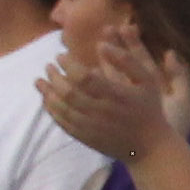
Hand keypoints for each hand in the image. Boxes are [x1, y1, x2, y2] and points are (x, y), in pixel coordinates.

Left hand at [39, 16, 177, 164]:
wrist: (149, 145)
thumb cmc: (148, 107)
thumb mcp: (147, 79)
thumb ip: (126, 60)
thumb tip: (101, 44)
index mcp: (116, 95)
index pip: (84, 78)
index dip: (68, 65)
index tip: (61, 55)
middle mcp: (101, 112)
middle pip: (69, 93)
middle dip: (54, 77)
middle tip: (48, 66)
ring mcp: (91, 127)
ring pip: (62, 109)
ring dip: (47, 93)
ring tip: (40, 80)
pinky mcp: (85, 138)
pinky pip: (63, 123)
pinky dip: (52, 110)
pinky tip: (47, 100)